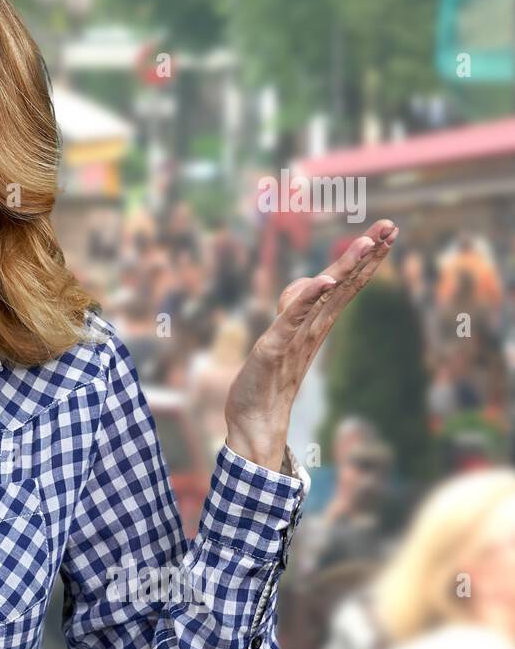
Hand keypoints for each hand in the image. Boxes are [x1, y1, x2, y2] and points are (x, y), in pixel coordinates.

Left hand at [224, 219, 397, 471]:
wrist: (257, 422)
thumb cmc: (269, 380)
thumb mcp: (284, 334)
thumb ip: (297, 310)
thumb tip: (310, 284)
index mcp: (317, 324)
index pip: (346, 284)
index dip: (366, 258)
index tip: (386, 232)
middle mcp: (313, 328)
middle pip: (345, 284)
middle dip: (367, 254)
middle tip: (391, 226)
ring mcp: (297, 337)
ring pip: (327, 296)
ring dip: (346, 268)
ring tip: (366, 242)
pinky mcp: (276, 347)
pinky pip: (294, 318)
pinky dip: (309, 298)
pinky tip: (324, 280)